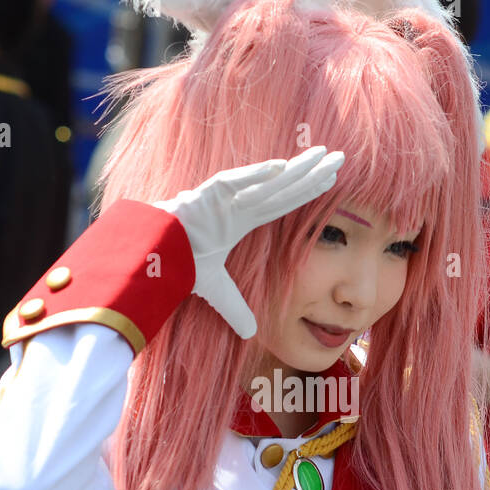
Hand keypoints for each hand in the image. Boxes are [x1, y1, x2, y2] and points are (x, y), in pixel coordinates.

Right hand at [152, 145, 344, 338]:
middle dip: (312, 173)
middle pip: (283, 187)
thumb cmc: (176, 261)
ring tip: (322, 156)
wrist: (147, 254)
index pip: (283, 203)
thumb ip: (235, 308)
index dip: (307, 192)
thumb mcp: (215, 290)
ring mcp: (223, 197)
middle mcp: (238, 204)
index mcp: (241, 220)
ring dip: (295, 169)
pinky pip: (235, 182)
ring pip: (267, 181)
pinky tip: (281, 167)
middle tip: (341, 157)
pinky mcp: (206, 194)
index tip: (332, 180)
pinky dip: (256, 175)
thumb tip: (251, 333)